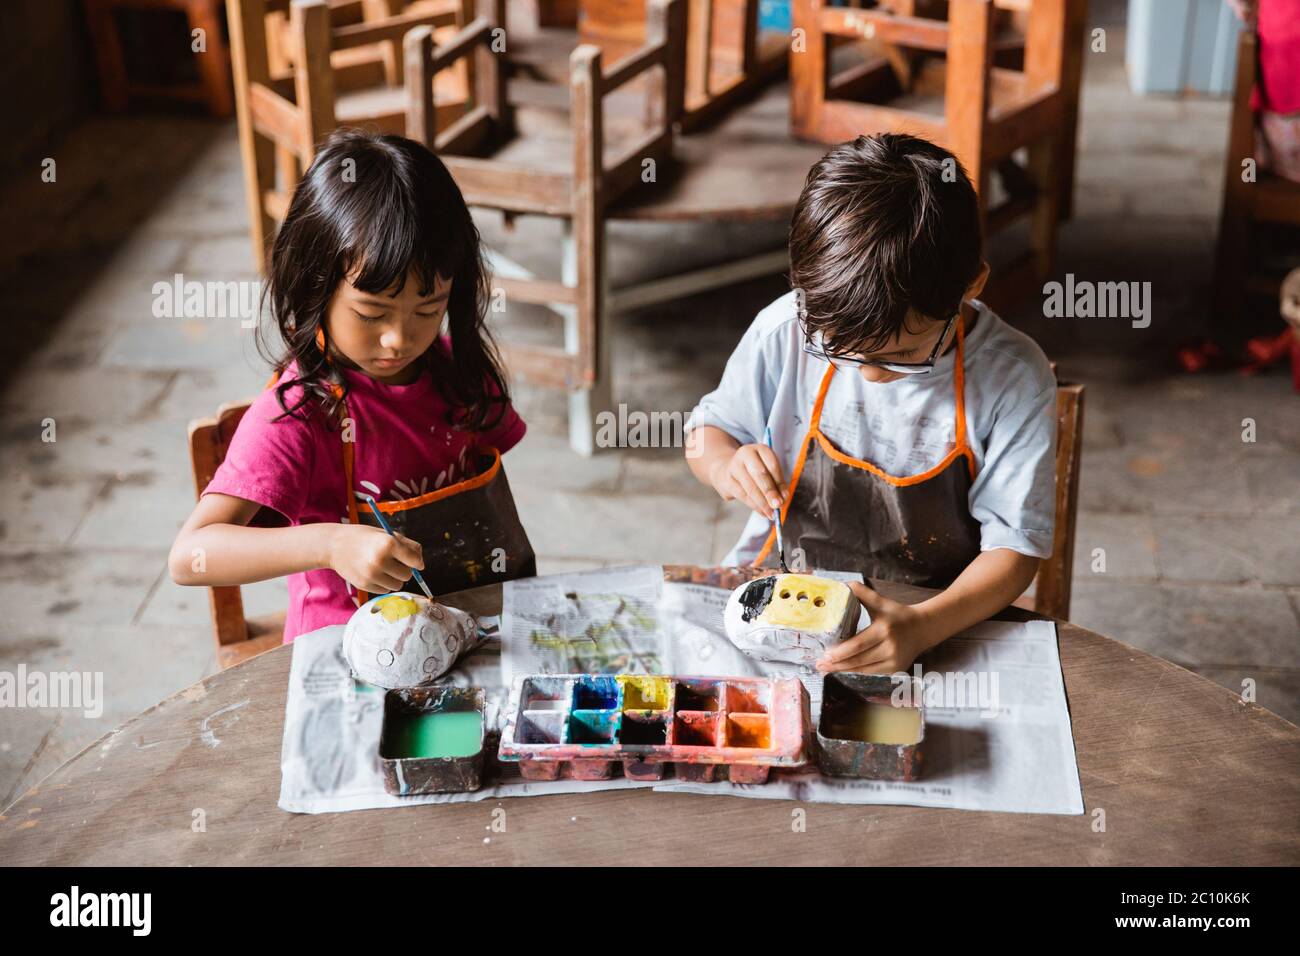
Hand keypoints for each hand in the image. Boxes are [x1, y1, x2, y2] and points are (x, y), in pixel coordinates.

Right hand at [326, 524, 423, 594]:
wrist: (334, 545)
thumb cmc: (363, 538)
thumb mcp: (386, 534)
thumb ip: (407, 546)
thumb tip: (421, 563)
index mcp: (388, 544)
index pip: (414, 560)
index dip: (417, 562)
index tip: (415, 561)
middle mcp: (380, 560)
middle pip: (407, 575)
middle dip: (404, 569)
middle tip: (393, 561)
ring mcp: (371, 574)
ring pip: (397, 585)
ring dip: (394, 578)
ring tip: (383, 567)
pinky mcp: (364, 585)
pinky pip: (385, 590)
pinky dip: (383, 583)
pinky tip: (373, 572)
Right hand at [708, 443, 787, 517]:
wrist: (727, 469)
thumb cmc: (754, 471)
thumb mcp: (767, 470)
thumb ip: (777, 482)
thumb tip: (783, 498)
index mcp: (760, 449)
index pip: (772, 465)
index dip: (780, 483)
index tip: (785, 497)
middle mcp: (746, 454)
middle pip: (760, 474)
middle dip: (770, 492)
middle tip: (778, 505)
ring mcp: (734, 466)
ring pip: (750, 487)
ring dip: (762, 503)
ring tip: (771, 513)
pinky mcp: (727, 479)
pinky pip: (742, 495)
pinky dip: (754, 506)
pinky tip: (762, 512)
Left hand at [816, 581, 935, 673]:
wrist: (923, 628)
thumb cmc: (898, 614)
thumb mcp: (881, 601)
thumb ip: (862, 593)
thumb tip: (843, 585)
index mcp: (884, 629)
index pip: (858, 644)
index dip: (840, 652)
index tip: (825, 654)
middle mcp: (890, 648)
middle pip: (858, 660)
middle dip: (837, 664)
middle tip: (820, 664)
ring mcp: (894, 661)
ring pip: (863, 669)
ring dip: (843, 670)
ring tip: (826, 668)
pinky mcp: (895, 669)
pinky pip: (871, 672)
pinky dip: (856, 671)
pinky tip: (843, 669)